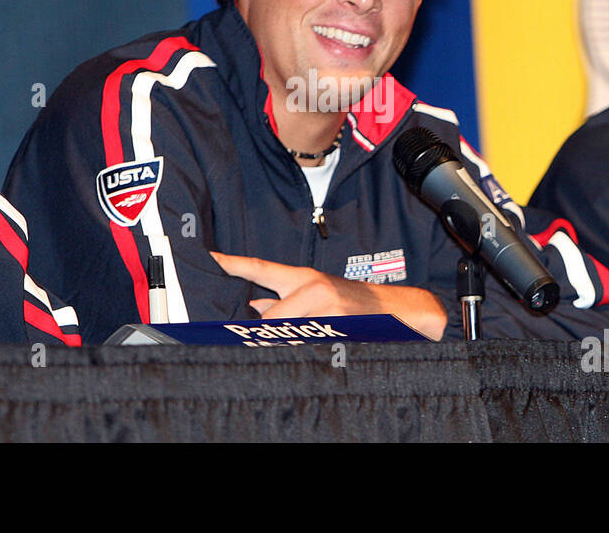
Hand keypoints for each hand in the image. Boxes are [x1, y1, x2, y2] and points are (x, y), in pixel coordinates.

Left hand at [212, 251, 447, 339]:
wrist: (397, 308)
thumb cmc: (354, 302)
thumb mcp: (318, 293)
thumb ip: (286, 299)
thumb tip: (257, 308)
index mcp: (305, 277)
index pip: (262, 268)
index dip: (234, 264)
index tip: (211, 259)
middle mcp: (313, 288)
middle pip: (271, 319)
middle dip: (270, 333)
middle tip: (276, 337)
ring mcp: (325, 308)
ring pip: (289, 334)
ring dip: (291, 342)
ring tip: (312, 337)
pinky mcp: (338, 326)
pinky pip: (308, 345)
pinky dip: (307, 350)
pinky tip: (322, 344)